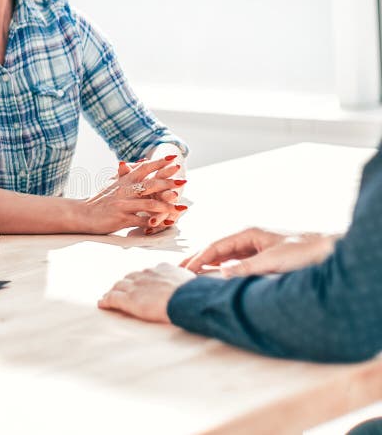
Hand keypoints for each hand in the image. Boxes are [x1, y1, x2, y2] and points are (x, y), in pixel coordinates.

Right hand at [82, 156, 185, 234]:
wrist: (83, 214)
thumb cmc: (99, 200)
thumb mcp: (111, 184)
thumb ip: (124, 173)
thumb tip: (137, 161)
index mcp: (123, 181)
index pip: (143, 168)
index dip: (159, 163)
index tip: (173, 159)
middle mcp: (124, 191)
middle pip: (150, 185)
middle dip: (168, 183)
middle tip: (183, 181)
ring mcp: (123, 205)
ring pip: (149, 205)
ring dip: (167, 206)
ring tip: (181, 207)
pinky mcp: (122, 219)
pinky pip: (142, 221)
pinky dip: (156, 223)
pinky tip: (168, 224)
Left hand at [97, 263, 194, 322]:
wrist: (185, 298)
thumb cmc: (193, 293)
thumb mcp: (189, 281)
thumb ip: (184, 281)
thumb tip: (192, 287)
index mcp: (161, 269)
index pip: (146, 272)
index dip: (140, 279)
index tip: (139, 283)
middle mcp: (146, 274)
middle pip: (130, 277)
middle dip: (125, 283)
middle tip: (121, 290)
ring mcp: (136, 285)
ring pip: (119, 286)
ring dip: (114, 291)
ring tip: (108, 296)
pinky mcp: (129, 298)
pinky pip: (113, 298)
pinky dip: (106, 301)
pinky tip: (102, 303)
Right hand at [180, 227, 337, 277]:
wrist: (330, 251)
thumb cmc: (305, 251)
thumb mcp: (273, 260)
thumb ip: (247, 268)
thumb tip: (221, 275)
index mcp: (249, 233)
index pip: (216, 246)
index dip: (199, 258)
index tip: (184, 269)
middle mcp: (252, 238)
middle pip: (218, 250)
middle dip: (199, 259)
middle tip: (179, 269)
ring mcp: (258, 247)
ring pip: (227, 257)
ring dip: (210, 265)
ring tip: (193, 274)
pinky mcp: (266, 257)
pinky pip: (238, 263)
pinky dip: (224, 269)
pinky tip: (218, 275)